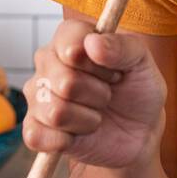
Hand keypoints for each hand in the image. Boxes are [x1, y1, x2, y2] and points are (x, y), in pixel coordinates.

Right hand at [22, 19, 166, 170]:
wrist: (138, 132)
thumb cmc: (137, 90)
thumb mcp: (142, 62)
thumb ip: (123, 46)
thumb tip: (92, 42)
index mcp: (70, 38)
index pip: (70, 43)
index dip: (98, 63)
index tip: (114, 71)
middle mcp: (47, 62)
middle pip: (66, 82)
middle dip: (98, 95)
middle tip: (107, 94)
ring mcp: (37, 95)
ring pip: (56, 112)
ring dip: (88, 119)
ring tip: (96, 113)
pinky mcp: (34, 128)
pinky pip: (37, 136)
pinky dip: (67, 140)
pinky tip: (78, 134)